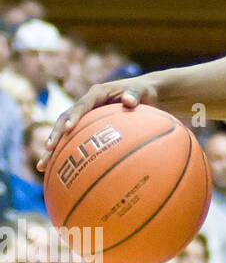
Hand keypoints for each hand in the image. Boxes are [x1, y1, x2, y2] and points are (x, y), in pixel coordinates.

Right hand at [37, 76, 160, 172]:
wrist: (146, 94)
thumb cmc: (145, 92)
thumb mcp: (143, 91)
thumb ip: (135, 94)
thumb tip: (129, 101)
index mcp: (97, 93)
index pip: (82, 105)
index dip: (74, 116)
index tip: (68, 128)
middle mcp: (87, 104)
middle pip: (65, 120)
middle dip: (55, 135)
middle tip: (48, 150)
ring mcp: (85, 116)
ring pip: (65, 133)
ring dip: (53, 149)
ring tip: (42, 167)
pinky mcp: (87, 127)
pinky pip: (74, 140)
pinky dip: (66, 153)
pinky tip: (59, 171)